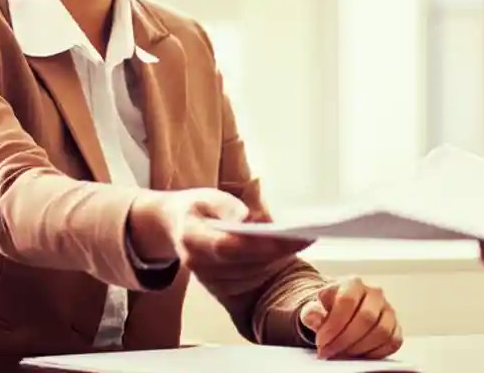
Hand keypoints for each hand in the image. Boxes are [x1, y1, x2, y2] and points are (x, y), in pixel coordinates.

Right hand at [127, 188, 310, 272]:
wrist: (173, 228)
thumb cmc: (194, 209)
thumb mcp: (204, 197)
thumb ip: (224, 206)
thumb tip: (246, 218)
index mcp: (191, 238)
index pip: (228, 246)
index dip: (260, 244)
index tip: (290, 234)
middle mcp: (200, 265)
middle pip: (247, 262)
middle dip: (280, 249)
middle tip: (310, 233)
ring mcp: (211, 280)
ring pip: (254, 272)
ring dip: (281, 256)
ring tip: (306, 237)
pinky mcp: (223, 287)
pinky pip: (254, 277)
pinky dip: (274, 262)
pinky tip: (293, 246)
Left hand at [299, 277, 402, 359]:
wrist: (342, 313)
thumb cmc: (328, 311)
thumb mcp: (314, 309)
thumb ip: (311, 312)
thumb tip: (313, 315)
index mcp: (353, 283)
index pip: (347, 302)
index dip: (334, 325)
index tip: (321, 342)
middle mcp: (375, 293)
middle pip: (366, 318)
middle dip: (345, 340)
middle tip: (329, 352)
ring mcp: (388, 310)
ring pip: (381, 331)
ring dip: (359, 348)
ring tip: (342, 354)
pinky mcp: (396, 327)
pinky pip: (392, 342)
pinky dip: (375, 352)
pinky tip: (358, 355)